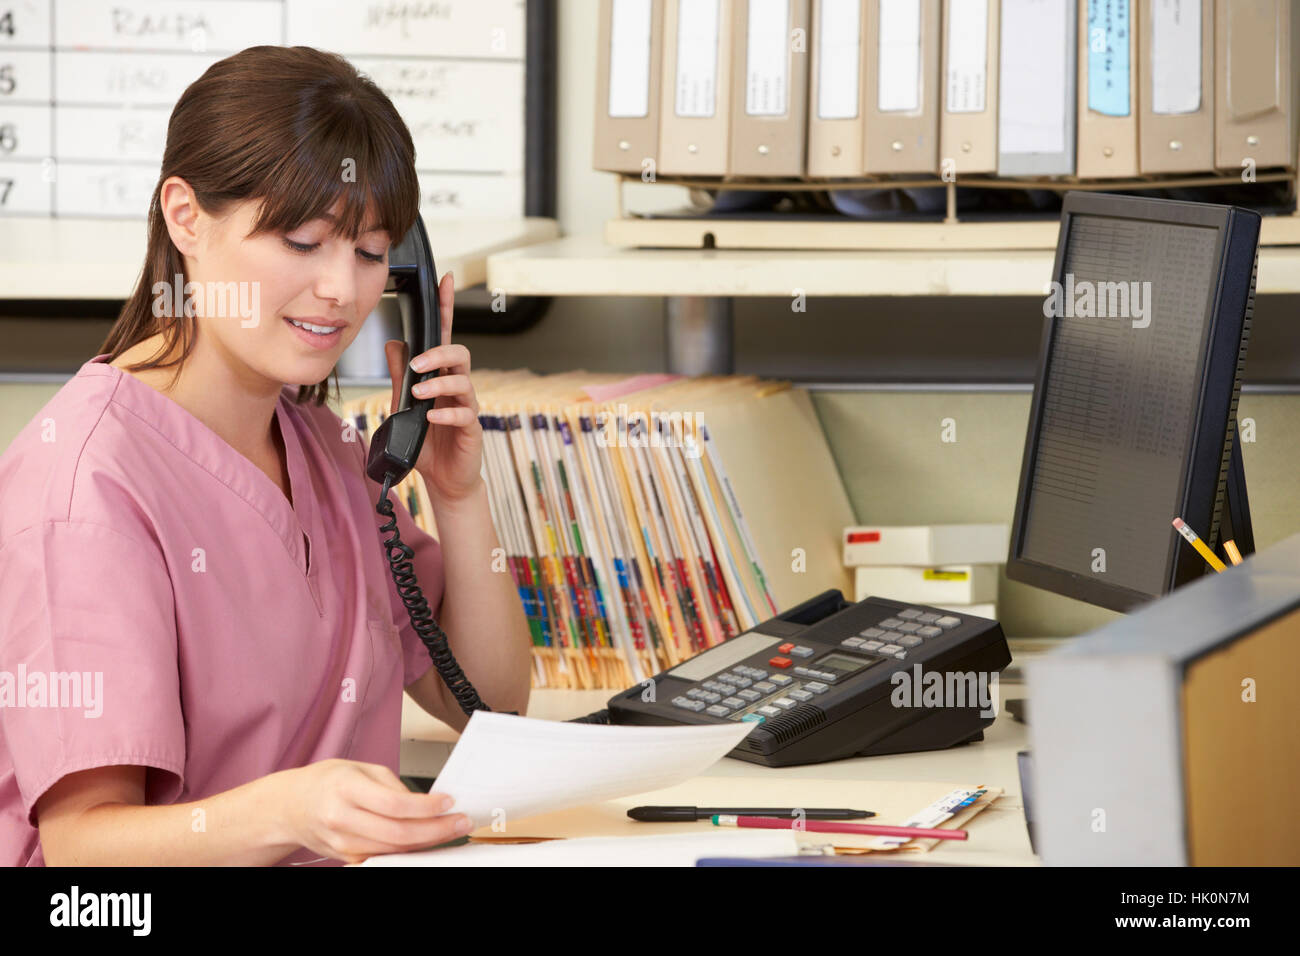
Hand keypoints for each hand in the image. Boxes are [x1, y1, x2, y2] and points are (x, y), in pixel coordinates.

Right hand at [273, 758, 470, 863]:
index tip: (449, 801)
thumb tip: (424, 804)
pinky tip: (427, 841)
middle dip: (436, 830)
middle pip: (397, 833)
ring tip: (451, 830)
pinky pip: (384, 857)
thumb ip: (392, 786)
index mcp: (345, 788)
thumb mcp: (360, 768)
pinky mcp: (346, 858)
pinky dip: (409, 850)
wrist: (292, 806)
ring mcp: (342, 844)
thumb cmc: (327, 782)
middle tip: (461, 821)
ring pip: (394, 850)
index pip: (394, 804)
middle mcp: (342, 819)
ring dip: (428, 842)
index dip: (426, 807)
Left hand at [383, 271, 484, 503]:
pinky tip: (431, 418)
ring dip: (438, 383)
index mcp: (440, 376)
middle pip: (459, 353)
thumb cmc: (426, 440)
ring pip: (463, 381)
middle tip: (417, 364)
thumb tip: (393, 344)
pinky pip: (464, 414)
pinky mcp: (471, 428)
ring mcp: (466, 406)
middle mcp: (456, 386)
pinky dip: (445, 414)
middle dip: (439, 352)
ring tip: (418, 393)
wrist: (443, 478)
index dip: (446, 307)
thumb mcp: (402, 406)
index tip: (445, 280)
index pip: (444, 335)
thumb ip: (399, 376)